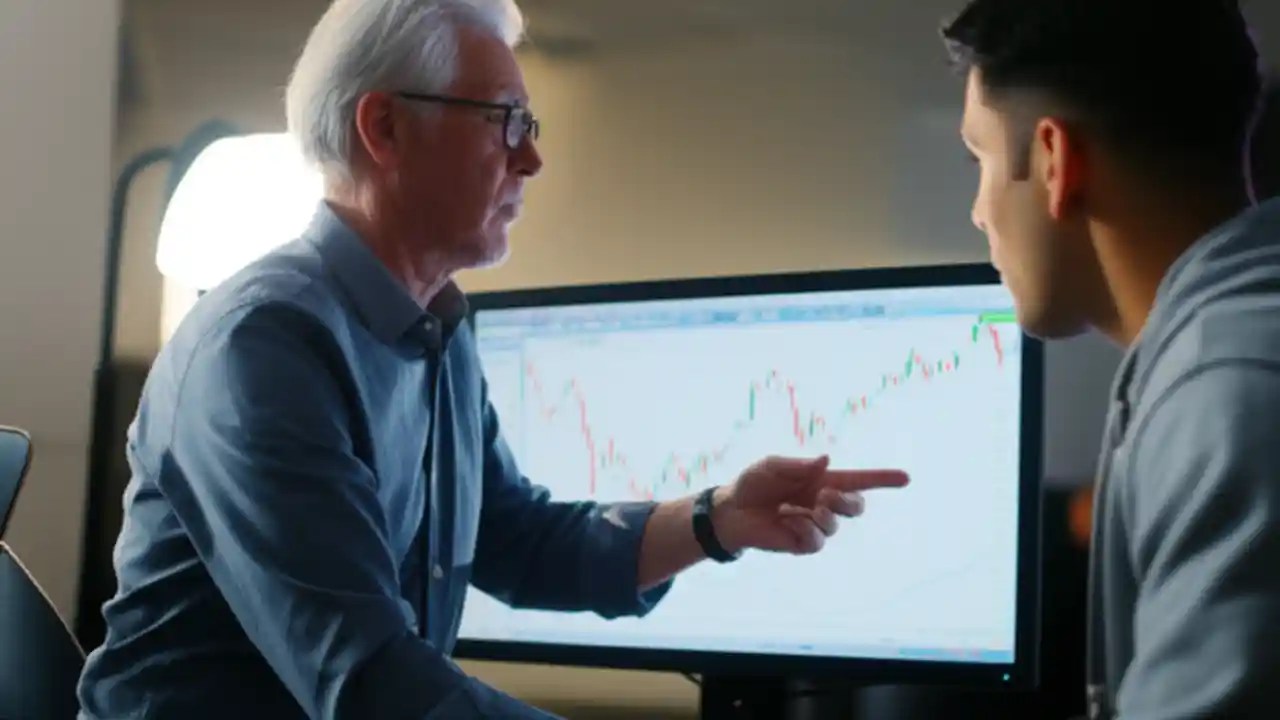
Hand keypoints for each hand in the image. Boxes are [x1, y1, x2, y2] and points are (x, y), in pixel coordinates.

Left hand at [712, 455, 907, 554]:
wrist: (730, 509)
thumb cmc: (753, 483)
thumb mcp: (771, 466)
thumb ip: (798, 465)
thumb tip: (825, 461)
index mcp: (821, 480)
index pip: (858, 481)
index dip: (883, 479)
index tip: (905, 478)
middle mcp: (822, 503)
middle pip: (856, 506)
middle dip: (848, 501)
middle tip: (826, 495)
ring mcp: (813, 525)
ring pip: (835, 525)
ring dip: (822, 515)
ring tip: (802, 507)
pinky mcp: (801, 543)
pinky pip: (815, 540)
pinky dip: (804, 527)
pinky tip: (787, 519)